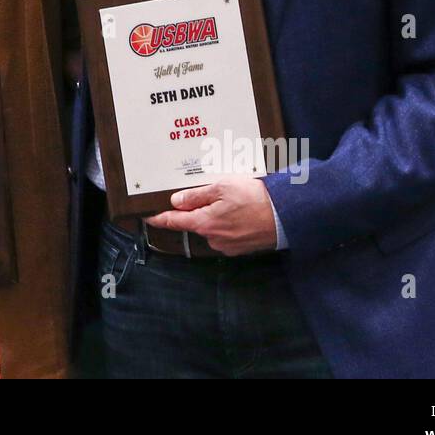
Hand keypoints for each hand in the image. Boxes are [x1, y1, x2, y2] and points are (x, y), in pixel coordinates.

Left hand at [144, 175, 277, 255]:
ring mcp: (227, 245)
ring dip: (216, 215)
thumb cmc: (256, 199)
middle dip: (198, 209)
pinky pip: (226, 234)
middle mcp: (213, 238)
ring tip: (234, 201)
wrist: (287, 216)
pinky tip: (241, 212)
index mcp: (205, 223)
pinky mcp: (240, 248)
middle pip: (195, 223)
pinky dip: (229, 223)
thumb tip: (176, 201)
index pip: (174, 222)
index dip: (159, 218)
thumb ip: (196, 196)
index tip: (147, 216)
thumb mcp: (222, 187)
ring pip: (211, 227)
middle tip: (213, 193)